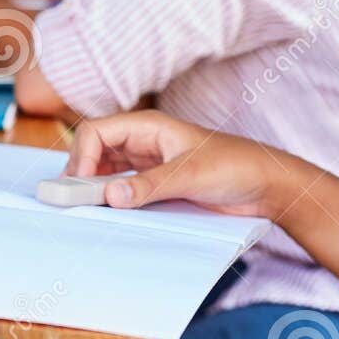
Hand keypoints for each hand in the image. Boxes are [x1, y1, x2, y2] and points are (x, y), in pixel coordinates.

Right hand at [64, 110, 295, 217]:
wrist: (265, 185)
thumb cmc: (235, 165)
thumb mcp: (191, 174)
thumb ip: (150, 185)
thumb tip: (111, 196)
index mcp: (148, 126)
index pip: (97, 131)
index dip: (81, 156)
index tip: (81, 186)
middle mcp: (143, 142)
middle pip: (95, 152)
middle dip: (81, 173)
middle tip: (74, 202)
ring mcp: (148, 164)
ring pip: (105, 172)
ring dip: (93, 188)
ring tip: (87, 209)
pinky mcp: (155, 185)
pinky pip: (122, 188)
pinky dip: (110, 199)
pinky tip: (108, 212)